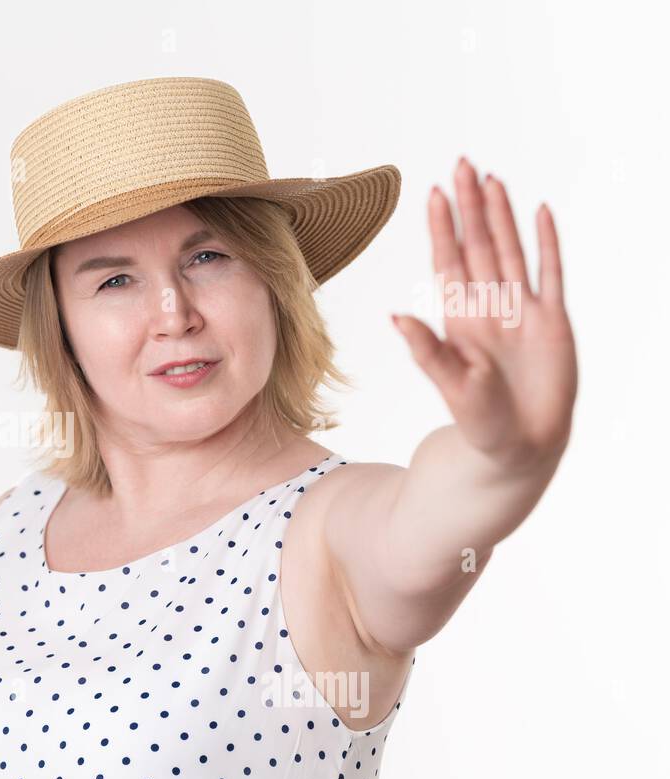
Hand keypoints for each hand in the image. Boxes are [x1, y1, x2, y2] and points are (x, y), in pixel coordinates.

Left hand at [391, 156, 577, 471]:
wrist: (520, 446)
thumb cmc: (478, 419)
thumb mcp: (450, 384)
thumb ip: (426, 350)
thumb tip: (394, 316)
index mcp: (459, 318)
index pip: (450, 261)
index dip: (443, 228)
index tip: (434, 193)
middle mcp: (489, 306)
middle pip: (479, 245)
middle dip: (471, 206)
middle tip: (463, 164)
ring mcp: (522, 310)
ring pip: (511, 250)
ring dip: (502, 216)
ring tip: (492, 179)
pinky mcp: (553, 321)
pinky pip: (551, 274)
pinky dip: (546, 244)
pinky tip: (539, 212)